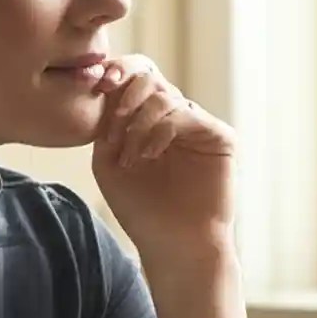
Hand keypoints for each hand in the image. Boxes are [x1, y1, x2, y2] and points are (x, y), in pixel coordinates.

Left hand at [91, 55, 238, 267]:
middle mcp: (173, 116)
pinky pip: (186, 114)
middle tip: (114, 121)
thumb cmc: (140, 210)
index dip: (116, 72)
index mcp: (146, 119)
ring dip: (138, 123)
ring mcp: (197, 125)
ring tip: (131, 157)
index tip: (97, 83)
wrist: (173, 245)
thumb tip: (103, 87)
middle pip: (149, 75)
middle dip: (126, 91)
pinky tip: (149, 155)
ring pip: (164, 96)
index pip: (132, 79)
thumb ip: (104, 126)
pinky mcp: (220, 136)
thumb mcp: (107, 164)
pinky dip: (161, 130)